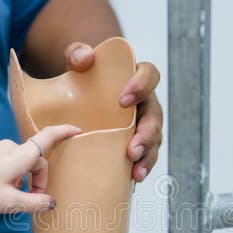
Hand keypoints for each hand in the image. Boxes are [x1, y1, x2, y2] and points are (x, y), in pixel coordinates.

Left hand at [0, 124, 81, 213]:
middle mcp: (9, 147)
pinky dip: (7, 176)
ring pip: (18, 162)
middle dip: (37, 179)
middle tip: (29, 201)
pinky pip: (3, 162)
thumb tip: (50, 202)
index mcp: (20, 156)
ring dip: (21, 179)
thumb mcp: (8, 203)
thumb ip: (34, 203)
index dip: (64, 132)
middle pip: (34, 159)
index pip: (48, 138)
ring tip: (7, 198)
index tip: (77, 131)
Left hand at [65, 42, 162, 182]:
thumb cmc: (84, 74)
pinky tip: (133, 180)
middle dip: (146, 135)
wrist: (80, 93)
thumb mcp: (77, 60)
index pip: (150, 75)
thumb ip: (77, 53)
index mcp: (136, 77)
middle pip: (155, 117)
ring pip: (153, 140)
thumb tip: (84, 58)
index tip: (123, 99)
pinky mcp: (135, 142)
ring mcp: (142, 124)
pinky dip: (141, 167)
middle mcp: (145, 102)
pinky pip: (144, 156)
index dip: (141, 86)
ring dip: (147, 157)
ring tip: (136, 172)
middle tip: (132, 149)